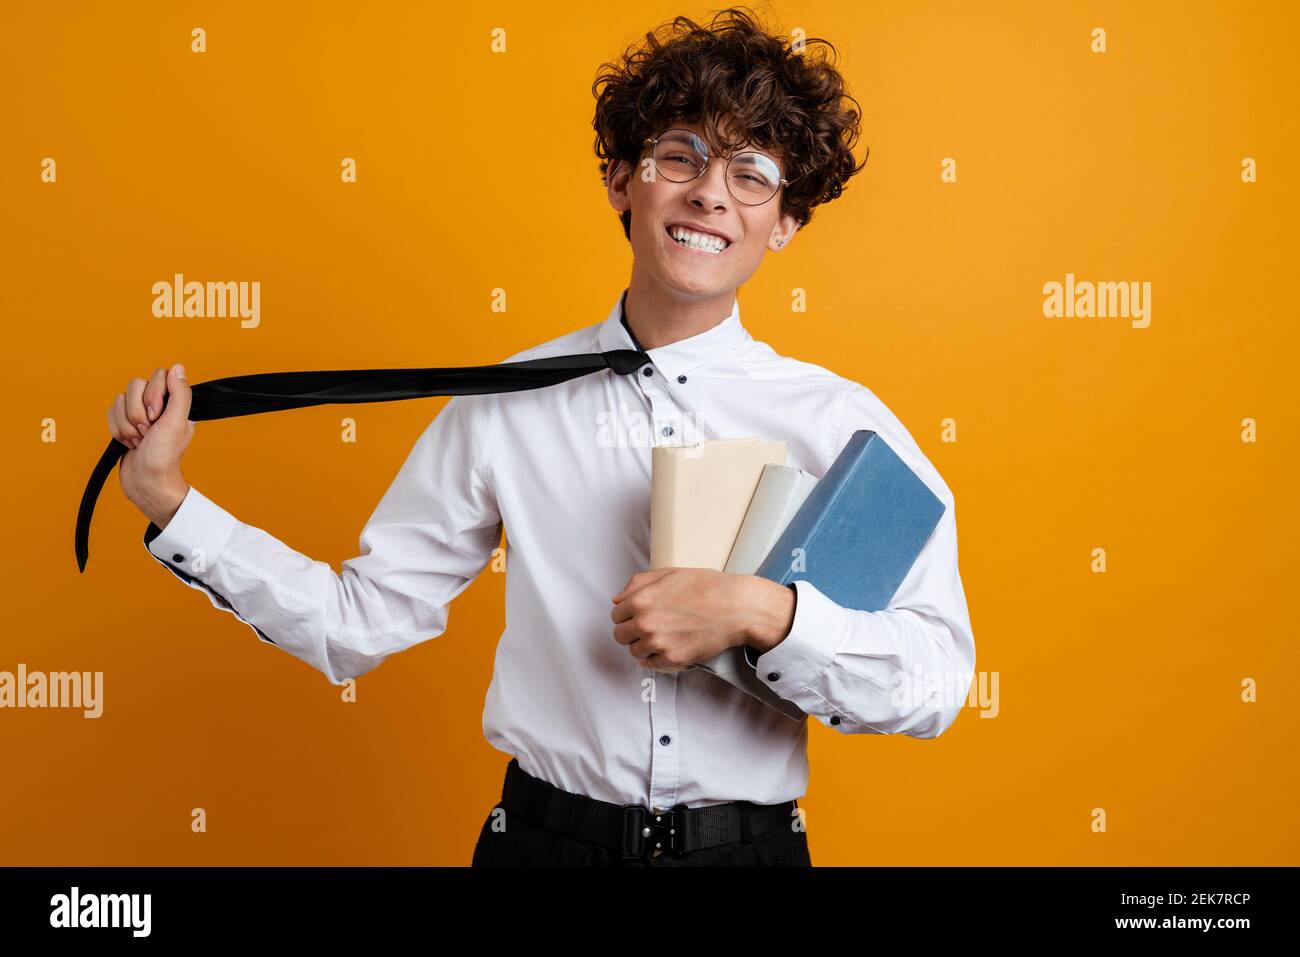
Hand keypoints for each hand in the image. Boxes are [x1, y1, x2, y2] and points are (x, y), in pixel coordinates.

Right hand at [107, 363, 194, 527]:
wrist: (145, 482)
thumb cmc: (164, 458)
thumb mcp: (177, 423)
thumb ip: (180, 394)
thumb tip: (178, 368)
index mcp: (175, 403)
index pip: (158, 376)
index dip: (153, 395)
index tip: (157, 417)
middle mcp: (158, 406)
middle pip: (135, 386)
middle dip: (138, 413)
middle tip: (148, 432)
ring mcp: (140, 414)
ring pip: (120, 399)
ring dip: (127, 424)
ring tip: (139, 440)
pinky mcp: (124, 423)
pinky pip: (111, 412)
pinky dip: (117, 429)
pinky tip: (129, 443)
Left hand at [610, 568, 788, 672]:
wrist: (735, 607)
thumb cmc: (708, 587)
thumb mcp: (670, 573)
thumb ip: (638, 584)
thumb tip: (618, 598)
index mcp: (641, 600)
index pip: (616, 615)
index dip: (627, 614)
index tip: (637, 615)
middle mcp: (645, 623)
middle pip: (620, 636)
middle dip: (631, 632)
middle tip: (648, 627)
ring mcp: (658, 643)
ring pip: (634, 652)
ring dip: (644, 646)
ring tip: (661, 637)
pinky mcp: (672, 659)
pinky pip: (651, 665)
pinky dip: (656, 659)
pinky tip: (666, 649)